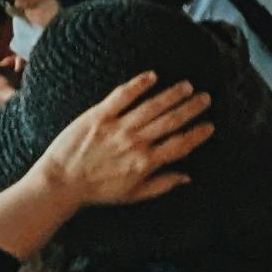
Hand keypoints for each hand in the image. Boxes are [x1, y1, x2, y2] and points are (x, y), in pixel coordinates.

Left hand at [29, 70, 210, 212]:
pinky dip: (138, 85)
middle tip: (205, 97)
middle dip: (191, 108)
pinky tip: (152, 76)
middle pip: (170, 121)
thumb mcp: (133, 195)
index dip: (197, 134)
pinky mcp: (98, 116)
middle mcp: (135, 143)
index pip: (180, 145)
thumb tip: (187, 177)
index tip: (210, 125)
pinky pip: (122, 96)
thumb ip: (162, 184)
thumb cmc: (97, 191)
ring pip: (151, 106)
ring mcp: (117, 127)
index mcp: (146, 163)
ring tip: (186, 86)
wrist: (61, 182)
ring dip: (172, 95)